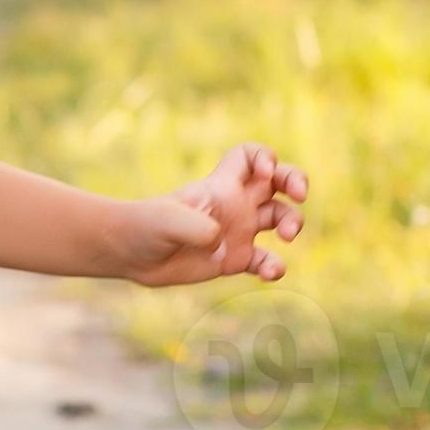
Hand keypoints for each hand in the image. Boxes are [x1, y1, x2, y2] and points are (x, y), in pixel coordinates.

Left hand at [126, 142, 308, 286]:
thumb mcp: (166, 222)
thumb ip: (195, 227)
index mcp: (220, 187)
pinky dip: (275, 266)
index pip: (249, 156)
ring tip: (285, 237)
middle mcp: (234, 205)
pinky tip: (269, 273)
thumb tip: (221, 242)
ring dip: (293, 223)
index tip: (267, 172)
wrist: (129, 255)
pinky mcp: (235, 260)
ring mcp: (237, 232)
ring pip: (281, 217)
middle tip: (299, 195)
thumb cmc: (144, 228)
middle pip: (277, 181)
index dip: (265, 157)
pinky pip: (266, 260)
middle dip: (296, 180)